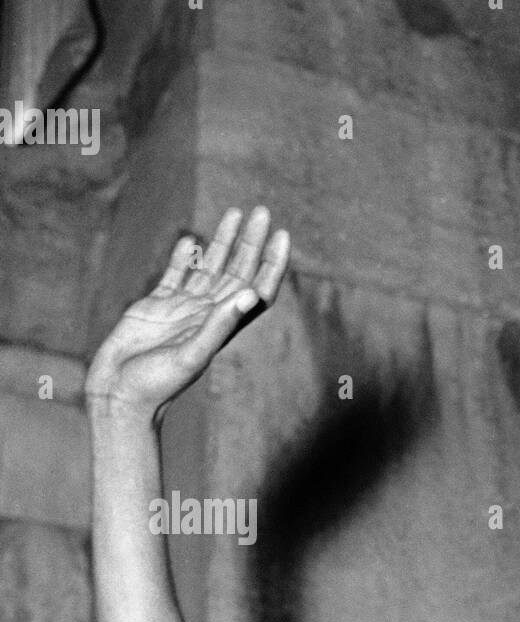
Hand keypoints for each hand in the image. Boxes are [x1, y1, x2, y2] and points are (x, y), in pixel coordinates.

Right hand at [86, 206, 289, 415]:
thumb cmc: (156, 383)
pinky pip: (175, 276)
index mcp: (222, 326)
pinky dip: (184, 258)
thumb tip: (249, 295)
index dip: (272, 265)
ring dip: (223, 242)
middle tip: (261, 211)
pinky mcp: (155, 307)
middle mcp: (207, 315)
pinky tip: (192, 240)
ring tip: (234, 212)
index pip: (256, 290)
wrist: (119, 394)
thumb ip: (218, 325)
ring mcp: (182, 310)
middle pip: (236, 271)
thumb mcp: (191, 354)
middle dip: (250, 242)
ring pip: (208, 268)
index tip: (282, 236)